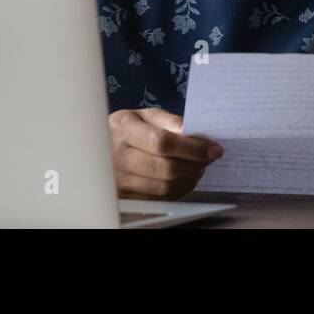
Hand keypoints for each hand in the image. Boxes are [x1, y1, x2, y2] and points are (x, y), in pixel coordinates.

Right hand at [108, 108, 223, 199]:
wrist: (101, 146)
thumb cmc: (130, 128)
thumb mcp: (146, 115)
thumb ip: (170, 121)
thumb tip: (191, 132)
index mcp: (124, 129)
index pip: (162, 142)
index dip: (191, 148)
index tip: (212, 148)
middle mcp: (119, 156)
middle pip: (165, 168)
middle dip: (194, 164)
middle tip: (208, 158)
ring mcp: (120, 179)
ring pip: (164, 187)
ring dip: (189, 178)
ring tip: (198, 166)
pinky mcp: (126, 196)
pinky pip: (159, 198)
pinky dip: (179, 189)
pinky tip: (185, 177)